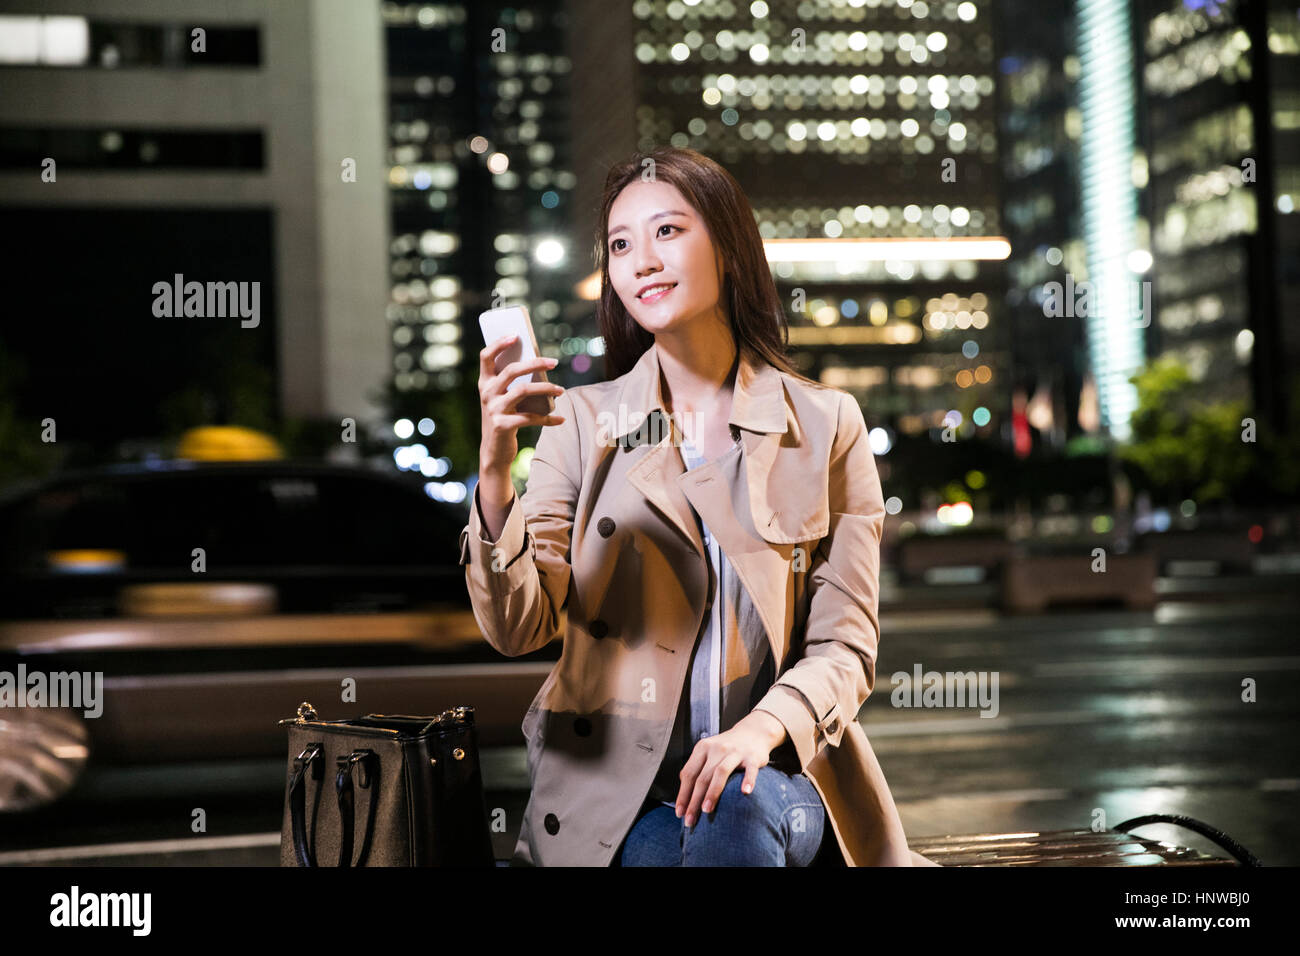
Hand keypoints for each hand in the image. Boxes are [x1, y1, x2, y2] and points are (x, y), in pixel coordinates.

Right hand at [477, 334, 565, 472]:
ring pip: (523, 390)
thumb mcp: (502, 399)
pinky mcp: (503, 425)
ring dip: (546, 388)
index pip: (486, 356)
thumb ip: (513, 383)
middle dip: (535, 363)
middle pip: (512, 370)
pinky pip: (531, 418)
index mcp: (484, 383)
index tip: (516, 335)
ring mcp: (493, 410)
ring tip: (562, 390)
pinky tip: (561, 419)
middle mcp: (486, 393)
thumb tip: (540, 364)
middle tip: (554, 362)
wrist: (493, 451)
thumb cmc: (504, 418)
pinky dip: (549, 419)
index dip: (499, 343)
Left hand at [675, 711, 786, 826]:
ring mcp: (735, 752)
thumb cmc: (728, 747)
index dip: (683, 794)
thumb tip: (684, 796)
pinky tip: (745, 792)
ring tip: (706, 810)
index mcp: (703, 748)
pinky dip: (748, 780)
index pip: (688, 773)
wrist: (753, 732)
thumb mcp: (708, 752)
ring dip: (712, 792)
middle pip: (702, 776)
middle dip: (694, 800)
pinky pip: (750, 770)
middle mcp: (717, 749)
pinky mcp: (752, 757)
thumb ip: (697, 769)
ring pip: (721, 772)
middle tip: (690, 819)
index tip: (680, 812)